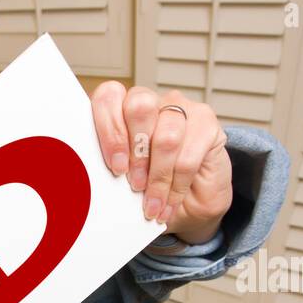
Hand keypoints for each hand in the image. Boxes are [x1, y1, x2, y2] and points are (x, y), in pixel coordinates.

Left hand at [90, 83, 232, 244]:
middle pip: (139, 107)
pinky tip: (169, 204)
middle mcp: (152, 103)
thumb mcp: (123, 181)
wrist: (191, 204)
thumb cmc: (151, 188)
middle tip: (135, 185)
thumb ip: (110, 170)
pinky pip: (189, 156)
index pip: (109, 97)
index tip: (116, 167)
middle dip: (136, 153)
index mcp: (122, 110)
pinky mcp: (207, 124)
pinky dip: (176, 186)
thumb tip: (95, 181)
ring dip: (157, 178)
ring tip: (151, 205)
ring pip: (166, 138)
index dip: (110, 130)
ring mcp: (182, 108)